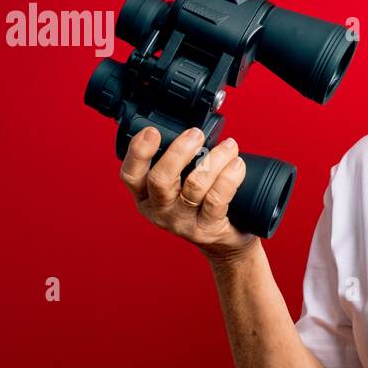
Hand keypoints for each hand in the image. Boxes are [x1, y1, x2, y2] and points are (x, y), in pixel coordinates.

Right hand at [119, 126, 256, 262]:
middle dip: (180, 151)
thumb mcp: (180, 185)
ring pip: (194, 186)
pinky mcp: (206, 229)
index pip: (130, 175)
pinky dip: (229, 177)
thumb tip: (193, 126)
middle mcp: (159, 211)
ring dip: (214, 161)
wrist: (224, 241)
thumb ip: (179, 161)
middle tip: (196, 134)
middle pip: (160, 179)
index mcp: (146, 196)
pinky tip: (237, 165)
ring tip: (229, 146)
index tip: (152, 131)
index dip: (138, 152)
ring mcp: (182, 223)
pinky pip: (217, 199)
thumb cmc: (201, 205)